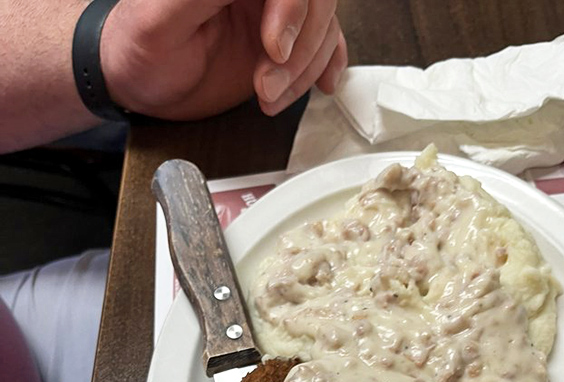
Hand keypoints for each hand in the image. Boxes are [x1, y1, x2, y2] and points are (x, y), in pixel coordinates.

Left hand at [100, 0, 347, 119]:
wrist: (141, 82)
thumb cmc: (140, 52)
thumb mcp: (160, 21)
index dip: (293, 9)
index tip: (274, 49)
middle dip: (300, 48)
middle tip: (267, 83)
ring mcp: (271, 9)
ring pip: (322, 25)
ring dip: (304, 69)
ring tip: (267, 95)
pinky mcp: (282, 37)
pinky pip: (324, 41)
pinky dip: (328, 64)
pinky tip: (323, 83)